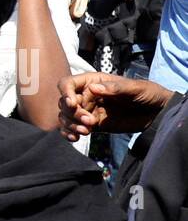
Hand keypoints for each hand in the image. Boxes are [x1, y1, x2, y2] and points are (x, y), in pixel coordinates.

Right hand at [58, 71, 173, 139]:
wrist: (156, 113)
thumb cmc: (148, 94)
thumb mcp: (134, 88)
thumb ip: (115, 88)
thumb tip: (93, 88)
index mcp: (94, 82)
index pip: (68, 84)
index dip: (65, 93)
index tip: (73, 104)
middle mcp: (87, 95)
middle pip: (64, 103)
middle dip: (72, 114)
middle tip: (89, 122)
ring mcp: (88, 110)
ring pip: (66, 117)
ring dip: (70, 125)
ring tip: (86, 132)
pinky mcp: (91, 125)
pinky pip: (72, 128)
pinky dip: (69, 134)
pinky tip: (76, 139)